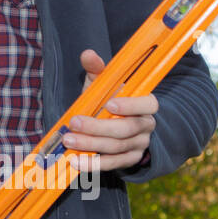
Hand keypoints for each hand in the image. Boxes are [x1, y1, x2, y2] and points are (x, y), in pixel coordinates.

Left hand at [63, 49, 156, 171]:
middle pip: (126, 129)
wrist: (114, 126)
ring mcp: (139, 145)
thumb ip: (97, 69)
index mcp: (144, 105)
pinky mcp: (129, 161)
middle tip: (74, 123)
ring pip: (116, 147)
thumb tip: (88, 54)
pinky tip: (75, 160)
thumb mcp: (103, 85)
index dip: (131, 105)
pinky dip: (93, 163)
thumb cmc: (107, 101)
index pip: (148, 104)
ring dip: (90, 145)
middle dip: (98, 127)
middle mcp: (145, 126)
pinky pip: (112, 164)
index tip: (109, 103)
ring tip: (68, 140)